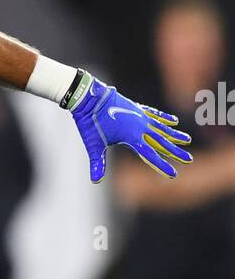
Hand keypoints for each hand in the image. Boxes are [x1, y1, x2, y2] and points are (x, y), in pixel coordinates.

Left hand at [71, 77, 191, 183]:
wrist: (89, 98)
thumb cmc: (90, 122)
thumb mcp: (94, 145)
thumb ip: (97, 163)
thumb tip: (96, 180)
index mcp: (131, 137)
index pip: (150, 154)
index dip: (161, 165)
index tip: (173, 174)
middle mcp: (140, 126)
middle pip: (161, 142)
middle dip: (175, 152)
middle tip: (189, 159)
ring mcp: (140, 116)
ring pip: (162, 127)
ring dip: (174, 134)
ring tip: (188, 139)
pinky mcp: (137, 108)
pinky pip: (154, 114)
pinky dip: (164, 118)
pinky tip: (174, 120)